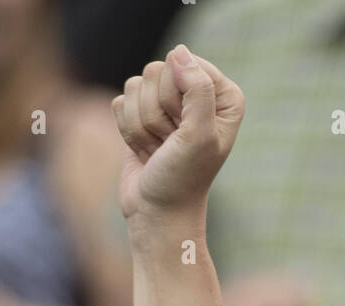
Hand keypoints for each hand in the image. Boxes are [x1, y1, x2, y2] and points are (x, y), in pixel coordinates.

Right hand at [113, 45, 244, 224]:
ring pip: (136, 85)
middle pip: (157, 72)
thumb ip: (197, 89)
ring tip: (159, 150)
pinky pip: (120, 101)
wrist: (158, 213)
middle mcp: (197, 95)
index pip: (185, 63)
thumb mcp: (200, 135)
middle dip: (157, 114)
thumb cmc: (183, 179)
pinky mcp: (142, 115)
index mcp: (223, 96)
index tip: (185, 131)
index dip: (177, 98)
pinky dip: (128, 130)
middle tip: (170, 144)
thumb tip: (178, 53)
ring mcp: (168, 105)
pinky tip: (145, 151)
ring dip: (142, 125)